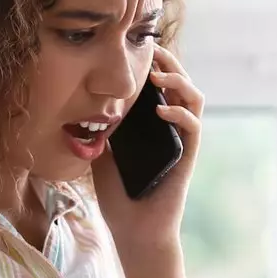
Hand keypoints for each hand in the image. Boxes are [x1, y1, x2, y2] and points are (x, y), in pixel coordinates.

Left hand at [91, 43, 202, 256]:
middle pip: (179, 83)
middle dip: (168, 62)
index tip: (136, 46)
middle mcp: (171, 128)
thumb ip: (100, 128)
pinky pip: (193, 126)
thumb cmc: (118, 196)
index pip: (159, 85)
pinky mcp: (187, 156)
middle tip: (151, 49)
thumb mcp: (101, 152)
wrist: (134, 231)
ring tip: (157, 75)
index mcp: (152, 125)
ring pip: (193, 98)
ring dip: (179, 80)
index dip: (154, 63)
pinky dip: (179, 112)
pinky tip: (161, 109)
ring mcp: (181, 141)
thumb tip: (83, 102)